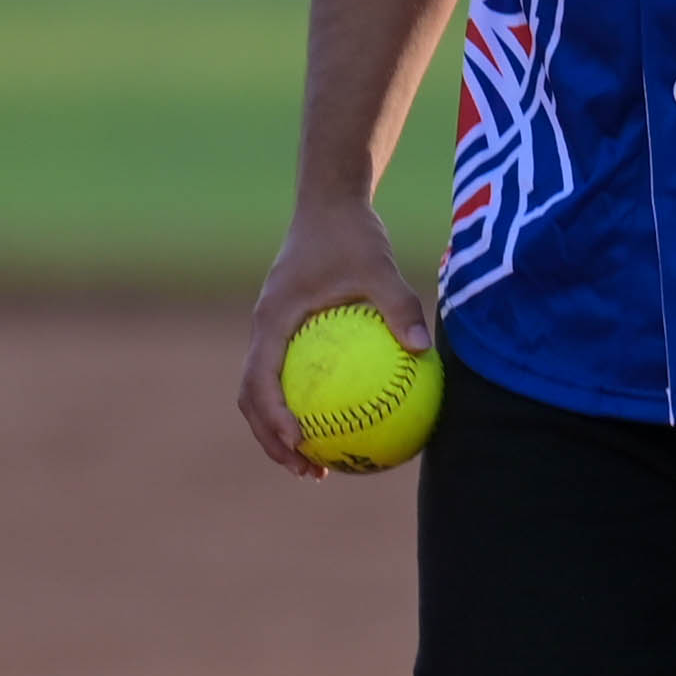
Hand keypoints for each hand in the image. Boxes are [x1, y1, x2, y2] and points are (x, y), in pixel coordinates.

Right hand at [237, 197, 432, 477]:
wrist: (328, 204)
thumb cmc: (351, 234)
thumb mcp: (380, 266)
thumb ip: (399, 305)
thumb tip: (424, 348)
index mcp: (273, 319)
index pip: (260, 378)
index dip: (272, 417)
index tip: (298, 444)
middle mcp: (265, 329)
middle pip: (251, 397)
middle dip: (271, 440)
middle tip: (306, 470)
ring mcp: (272, 332)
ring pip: (263, 391)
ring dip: (281, 430)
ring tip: (317, 465)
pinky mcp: (287, 331)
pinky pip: (287, 377)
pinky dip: (303, 406)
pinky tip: (344, 425)